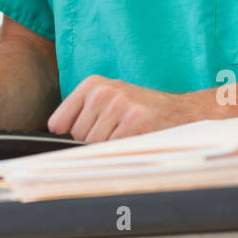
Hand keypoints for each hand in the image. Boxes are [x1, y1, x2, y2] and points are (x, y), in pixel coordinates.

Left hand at [47, 76, 204, 141]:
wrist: (183, 112)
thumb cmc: (141, 110)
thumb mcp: (108, 100)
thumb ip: (81, 113)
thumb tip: (53, 135)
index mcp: (92, 84)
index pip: (59, 123)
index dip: (71, 136)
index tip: (86, 136)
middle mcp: (104, 92)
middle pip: (76, 137)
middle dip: (92, 143)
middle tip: (117, 133)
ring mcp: (120, 106)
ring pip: (93, 145)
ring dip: (108, 149)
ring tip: (127, 135)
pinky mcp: (135, 122)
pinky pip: (113, 150)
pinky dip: (122, 152)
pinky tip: (136, 140)